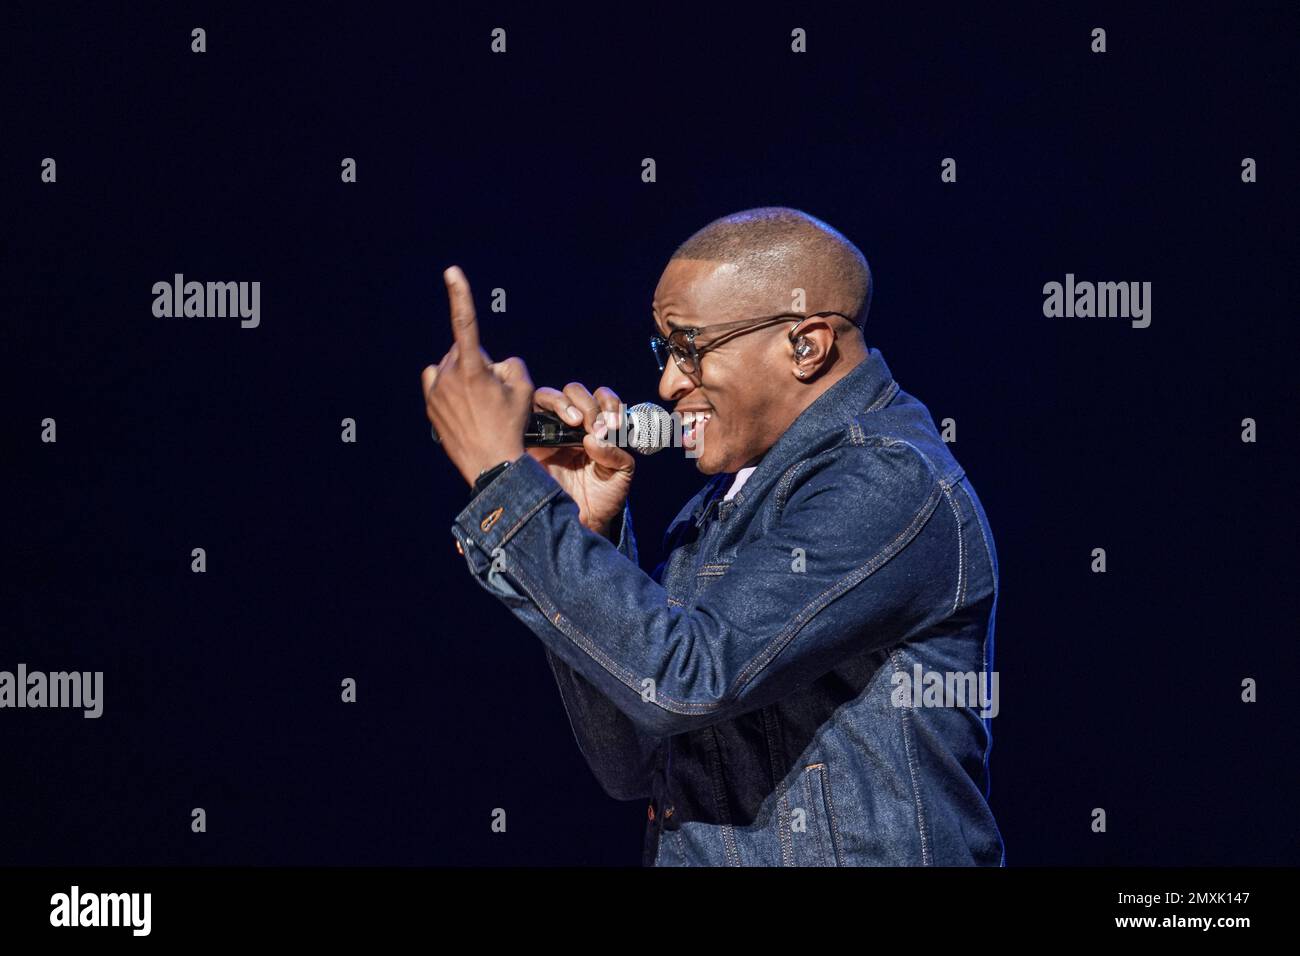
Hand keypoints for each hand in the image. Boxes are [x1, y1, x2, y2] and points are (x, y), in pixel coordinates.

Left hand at [421, 265, 532, 486]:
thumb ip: (509, 363)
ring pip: (451, 365)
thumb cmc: (511, 425)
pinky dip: (448, 384)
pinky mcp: (430, 404)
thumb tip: (492, 362)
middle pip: (464, 350)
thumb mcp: (524, 388)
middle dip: (478, 361)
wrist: (490, 463)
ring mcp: (436, 391)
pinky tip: (462, 403)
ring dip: (464, 373)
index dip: (460, 295)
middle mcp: (449, 375)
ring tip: (479, 403)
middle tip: (493, 392)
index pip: (466, 323)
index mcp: (473, 368)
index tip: (451, 272)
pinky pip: (438, 380)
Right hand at [530, 383, 634, 536]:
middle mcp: (572, 425)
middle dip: (589, 404)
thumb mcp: (620, 474)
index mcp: (597, 427)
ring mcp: (549, 432)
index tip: (614, 425)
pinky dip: (546, 409)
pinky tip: (562, 425)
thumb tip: (595, 439)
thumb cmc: (601, 497)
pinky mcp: (530, 441)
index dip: (609, 403)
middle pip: (575, 392)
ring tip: (577, 423)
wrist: (581, 522)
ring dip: (565, 403)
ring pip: (549, 396)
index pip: (601, 398)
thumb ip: (616, 454)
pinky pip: (530, 414)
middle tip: (597, 428)